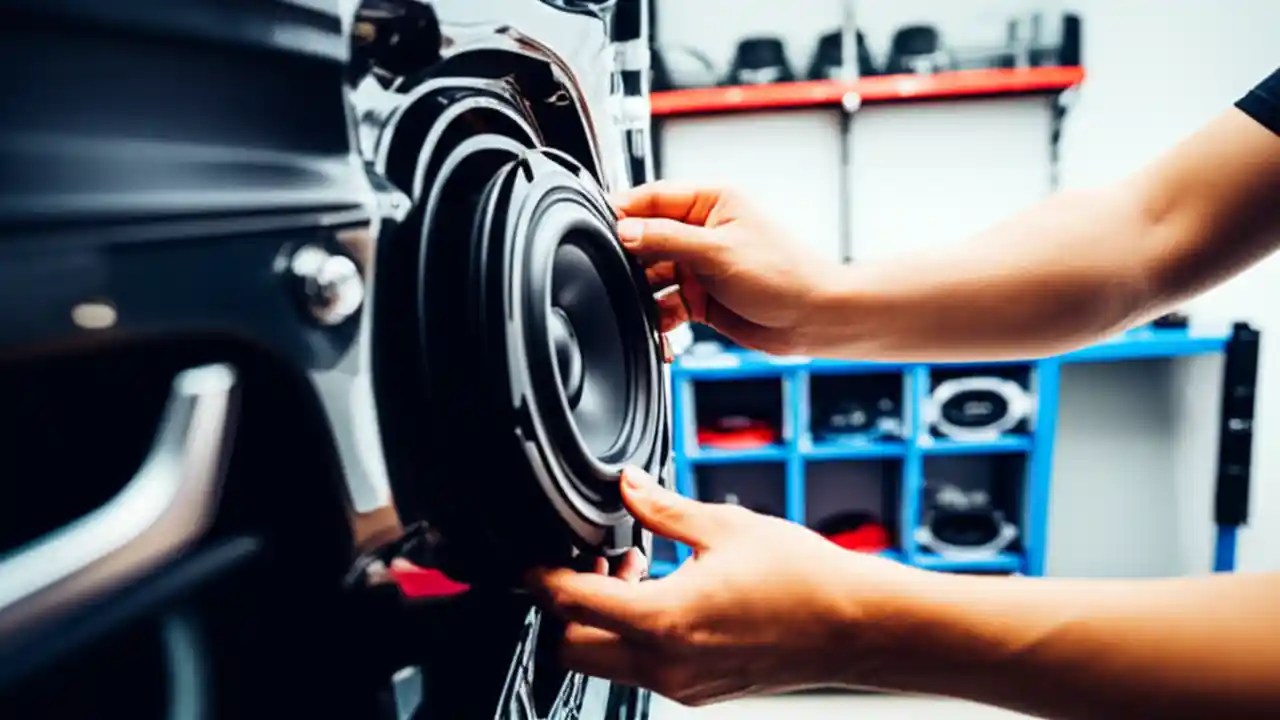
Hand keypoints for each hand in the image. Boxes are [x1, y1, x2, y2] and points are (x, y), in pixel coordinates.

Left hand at [527, 467, 920, 705]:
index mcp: (663, 620)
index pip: (570, 604)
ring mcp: (680, 684)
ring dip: (601, 621)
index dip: (542, 577)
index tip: (536, 558)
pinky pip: (641, 670)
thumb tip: (628, 484)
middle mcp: (664, 663)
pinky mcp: (698, 691)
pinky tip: (665, 593)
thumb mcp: (724, 527)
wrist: (856, 629)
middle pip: (572, 650)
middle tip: (592, 562)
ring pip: (605, 663)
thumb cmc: (804, 579)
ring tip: (636, 570)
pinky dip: (633, 636)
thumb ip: (662, 508)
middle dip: (566, 607)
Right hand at [615, 182, 840, 354]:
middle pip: (647, 238)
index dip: (624, 212)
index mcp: (711, 201)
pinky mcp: (700, 296)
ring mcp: (700, 264)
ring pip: (652, 275)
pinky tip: (659, 329)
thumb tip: (624, 230)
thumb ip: (666, 239)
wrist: (812, 319)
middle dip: (632, 259)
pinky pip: (665, 304)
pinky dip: (659, 318)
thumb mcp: (717, 251)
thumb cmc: (784, 275)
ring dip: (644, 294)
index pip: (653, 198)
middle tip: (619, 275)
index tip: (600, 226)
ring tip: (643, 307)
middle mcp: (702, 230)